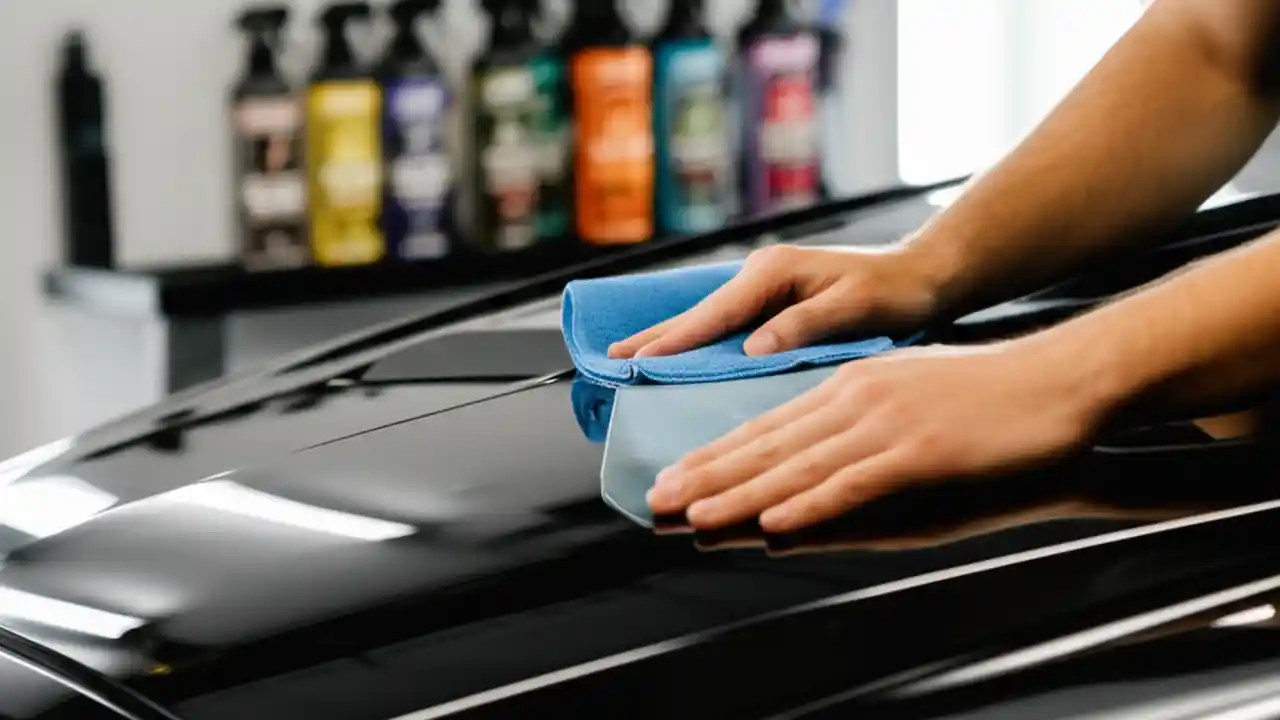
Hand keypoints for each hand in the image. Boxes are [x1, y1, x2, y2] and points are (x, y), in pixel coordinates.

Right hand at [608, 244, 946, 358]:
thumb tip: (752, 349)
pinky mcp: (771, 302)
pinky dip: (695, 341)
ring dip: (667, 339)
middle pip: (696, 313)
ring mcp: (763, 287)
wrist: (924, 277)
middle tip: (608, 361)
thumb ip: (803, 326)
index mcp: (773, 272)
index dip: (675, 340)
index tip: (638, 362)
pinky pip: (722, 324)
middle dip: (653, 337)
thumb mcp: (855, 307)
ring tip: (628, 360)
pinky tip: (677, 357)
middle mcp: (760, 275)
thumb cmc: (895, 291)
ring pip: (705, 318)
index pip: (714, 313)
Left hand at [645, 342, 1111, 532]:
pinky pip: (854, 481)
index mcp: (849, 386)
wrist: (1060, 379)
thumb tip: (812, 468)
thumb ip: (855, 439)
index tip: (675, 475)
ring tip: (694, 514)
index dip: (717, 455)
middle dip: (707, 475)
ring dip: (740, 492)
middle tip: (658, 500)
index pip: (769, 425)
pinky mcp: (921, 448)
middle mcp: (856, 398)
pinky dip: (811, 502)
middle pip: (768, 443)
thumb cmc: (988, 397)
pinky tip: (775, 521)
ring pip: (797, 463)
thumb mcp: (908, 402)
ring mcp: (887, 422)